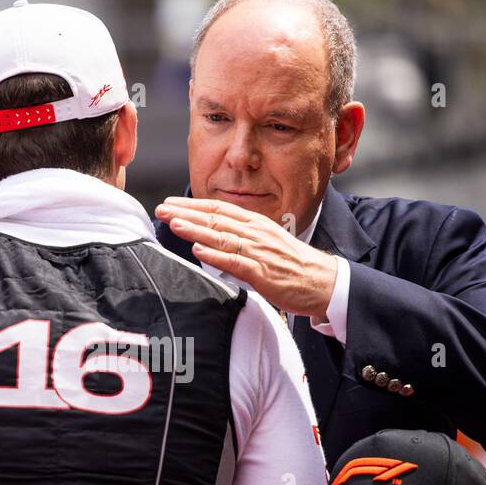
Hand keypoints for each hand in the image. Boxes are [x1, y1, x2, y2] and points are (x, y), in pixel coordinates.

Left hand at [156, 197, 336, 317]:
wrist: (324, 282)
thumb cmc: (293, 265)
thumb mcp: (266, 243)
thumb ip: (241, 238)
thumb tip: (214, 238)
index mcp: (256, 224)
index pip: (220, 209)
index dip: (193, 205)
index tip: (171, 203)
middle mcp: (256, 233)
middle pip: (216, 218)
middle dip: (186, 213)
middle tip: (161, 208)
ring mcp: (259, 251)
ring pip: (222, 236)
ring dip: (196, 229)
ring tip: (173, 224)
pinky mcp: (263, 272)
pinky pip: (236, 262)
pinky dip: (216, 256)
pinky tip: (199, 251)